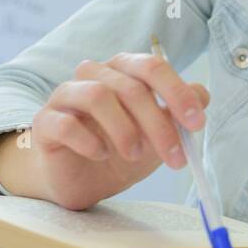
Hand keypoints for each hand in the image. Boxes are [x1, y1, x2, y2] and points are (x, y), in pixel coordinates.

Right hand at [26, 53, 208, 209]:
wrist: (81, 180)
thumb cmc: (122, 149)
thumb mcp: (159, 133)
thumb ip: (178, 112)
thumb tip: (202, 95)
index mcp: (124, 70)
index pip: (153, 67)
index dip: (178, 93)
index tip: (197, 124)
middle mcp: (95, 75)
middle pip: (131, 86)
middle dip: (158, 123)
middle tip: (175, 156)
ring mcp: (66, 96)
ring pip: (98, 96)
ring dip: (124, 130)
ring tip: (135, 155)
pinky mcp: (45, 122)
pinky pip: (66, 123)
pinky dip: (89, 141)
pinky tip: (101, 155)